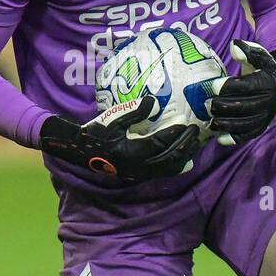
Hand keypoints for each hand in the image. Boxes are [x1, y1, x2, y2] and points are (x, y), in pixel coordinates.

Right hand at [40, 96, 202, 183]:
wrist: (80, 150)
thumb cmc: (96, 132)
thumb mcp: (113, 118)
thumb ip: (135, 112)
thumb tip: (153, 101)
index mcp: (131, 151)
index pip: (160, 143)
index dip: (175, 134)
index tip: (186, 124)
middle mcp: (137, 166)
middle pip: (169, 159)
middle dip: (185, 145)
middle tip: (196, 132)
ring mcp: (138, 173)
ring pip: (168, 169)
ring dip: (183, 157)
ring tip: (194, 144)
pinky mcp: (138, 175)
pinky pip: (161, 172)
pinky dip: (175, 167)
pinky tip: (185, 161)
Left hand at [209, 39, 275, 144]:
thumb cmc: (262, 67)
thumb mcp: (257, 55)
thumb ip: (246, 51)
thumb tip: (234, 46)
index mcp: (268, 83)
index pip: (246, 86)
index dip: (227, 87)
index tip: (211, 86)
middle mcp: (269, 102)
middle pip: (243, 107)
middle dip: (222, 106)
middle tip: (206, 104)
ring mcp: (265, 117)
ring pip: (244, 124)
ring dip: (225, 123)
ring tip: (210, 120)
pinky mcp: (261, 127)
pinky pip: (247, 135)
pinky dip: (233, 138)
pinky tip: (218, 137)